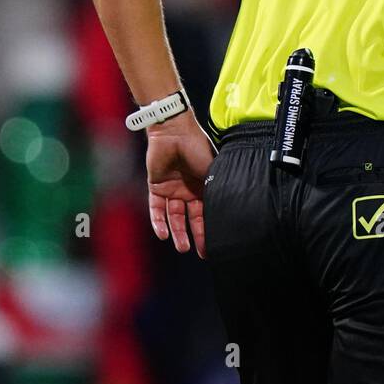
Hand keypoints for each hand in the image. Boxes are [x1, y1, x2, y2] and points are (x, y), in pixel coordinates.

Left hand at [145, 112, 214, 256]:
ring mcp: (172, 188)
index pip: (208, 212)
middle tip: (200, 253)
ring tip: (182, 247)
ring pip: (174, 216)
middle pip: (191, 218)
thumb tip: (227, 212)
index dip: (209, 229)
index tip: (212, 246)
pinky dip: (158, 222)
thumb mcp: (213, 170)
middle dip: (195, 235)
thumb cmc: (198, 147)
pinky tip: (163, 235)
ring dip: (177, 232)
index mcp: (205, 185)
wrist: (174, 131)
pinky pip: (156, 208)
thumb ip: (216, 190)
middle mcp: (189, 189)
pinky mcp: (156, 186)